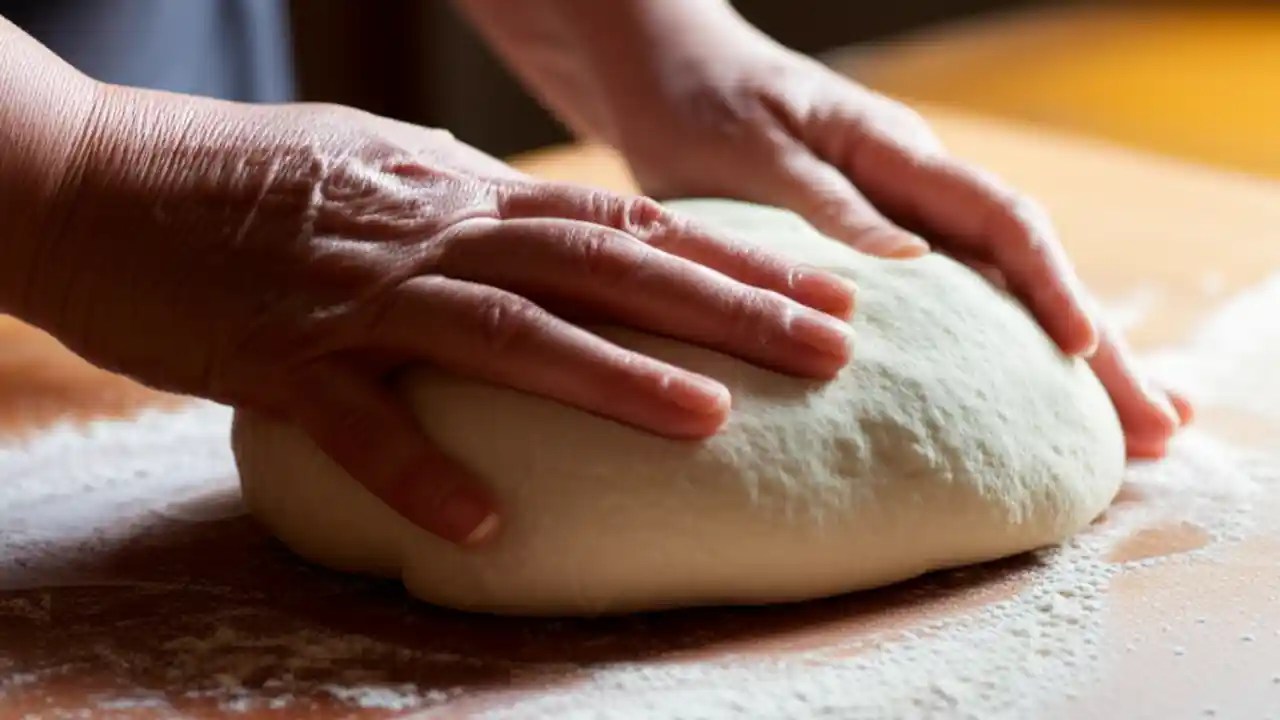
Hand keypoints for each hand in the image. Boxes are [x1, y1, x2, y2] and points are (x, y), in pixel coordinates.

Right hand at [23, 88, 855, 544]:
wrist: (98, 179)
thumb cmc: (241, 176)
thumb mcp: (376, 164)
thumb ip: (462, 193)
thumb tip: (533, 216)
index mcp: (460, 193)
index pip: (623, 223)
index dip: (731, 257)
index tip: (825, 288)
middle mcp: (431, 235)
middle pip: (601, 268)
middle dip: (723, 307)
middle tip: (831, 345)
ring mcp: (359, 296)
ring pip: (504, 333)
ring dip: (608, 379)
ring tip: (709, 420)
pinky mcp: (280, 361)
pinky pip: (359, 425)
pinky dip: (421, 476)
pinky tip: (486, 527)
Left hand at [607, 28, 1190, 457]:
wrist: (669, 85)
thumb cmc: (705, 109)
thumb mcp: (757, 153)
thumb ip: (828, 208)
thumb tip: (911, 268)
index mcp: (897, 153)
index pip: (1000, 221)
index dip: (1048, 285)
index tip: (1081, 349)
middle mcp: (917, 191)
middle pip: (1025, 271)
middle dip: (1094, 347)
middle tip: (1156, 426)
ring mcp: (903, 223)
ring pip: (1001, 296)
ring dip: (1063, 363)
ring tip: (1125, 434)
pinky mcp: (874, 253)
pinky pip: (953, 308)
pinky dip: (996, 356)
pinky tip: (1025, 405)